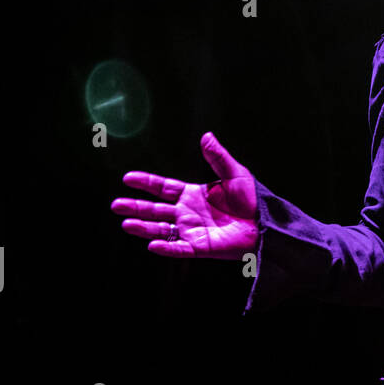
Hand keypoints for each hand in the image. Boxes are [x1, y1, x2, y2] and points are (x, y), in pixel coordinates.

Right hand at [111, 131, 259, 259]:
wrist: (268, 224)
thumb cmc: (254, 199)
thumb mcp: (235, 174)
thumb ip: (218, 158)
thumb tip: (206, 135)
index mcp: (194, 194)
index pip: (164, 187)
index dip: (146, 182)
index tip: (127, 178)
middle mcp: (188, 213)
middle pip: (156, 209)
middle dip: (136, 207)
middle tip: (115, 204)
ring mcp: (193, 231)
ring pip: (162, 230)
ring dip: (144, 228)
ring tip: (126, 223)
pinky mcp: (201, 247)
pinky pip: (180, 249)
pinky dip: (167, 248)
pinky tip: (153, 244)